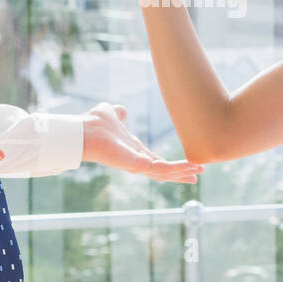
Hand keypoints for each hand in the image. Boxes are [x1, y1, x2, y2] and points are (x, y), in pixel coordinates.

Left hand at [81, 102, 204, 182]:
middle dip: (181, 172)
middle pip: (163, 171)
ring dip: (182, 172)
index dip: (172, 163)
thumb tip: (121, 109)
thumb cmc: (93, 124)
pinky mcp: (137, 165)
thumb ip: (119, 114)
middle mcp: (136, 161)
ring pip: (164, 173)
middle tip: (199, 173)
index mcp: (133, 151)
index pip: (157, 161)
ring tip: (199, 171)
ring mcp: (136, 165)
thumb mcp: (111, 114)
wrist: (83, 131)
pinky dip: (176, 169)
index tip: (187, 164)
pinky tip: (190, 167)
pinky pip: (161, 170)